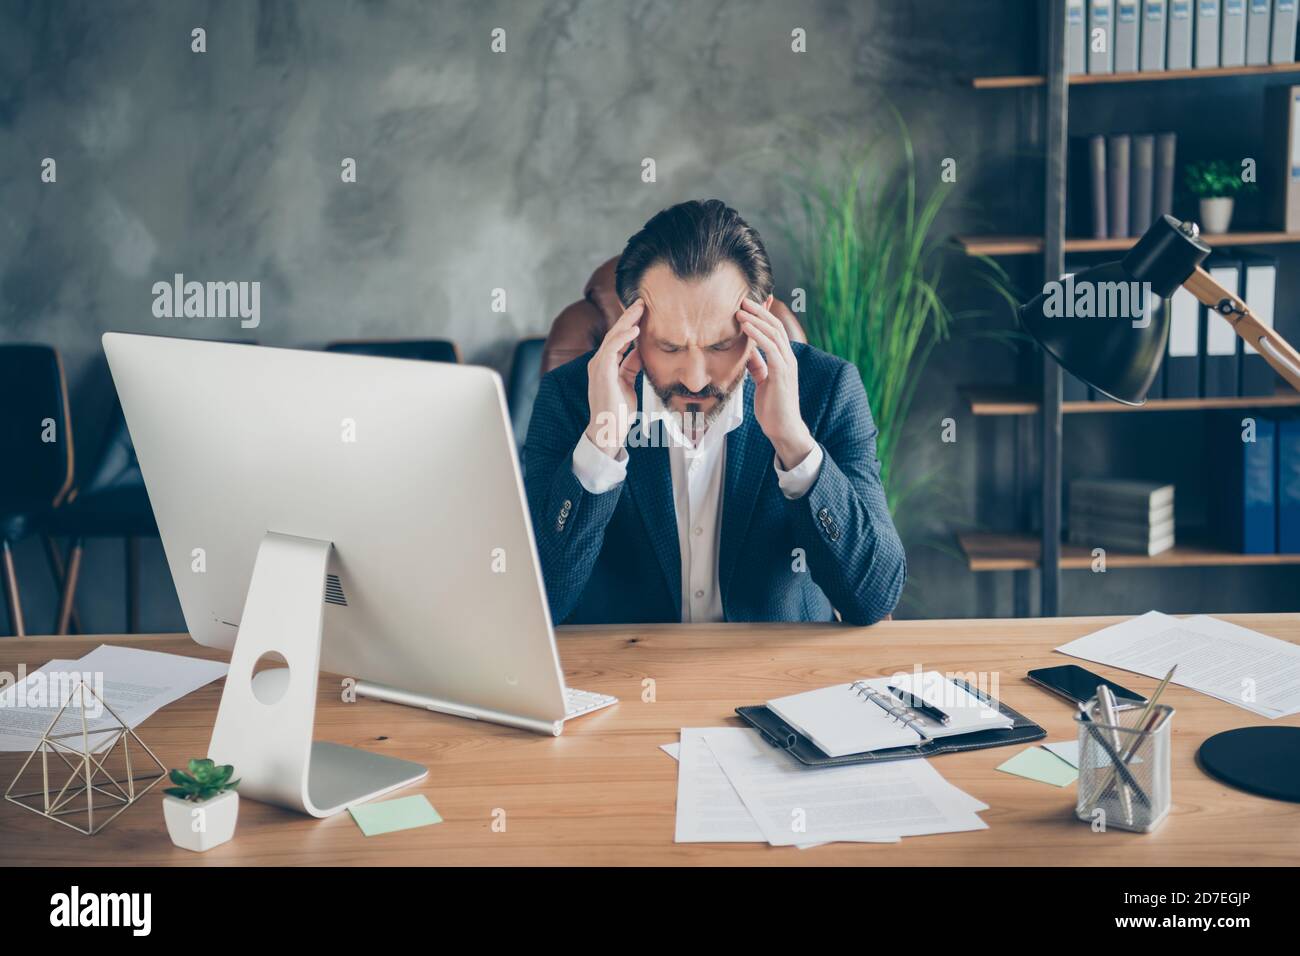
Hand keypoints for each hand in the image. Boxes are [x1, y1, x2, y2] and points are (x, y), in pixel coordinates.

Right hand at [584, 298, 644, 456]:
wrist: (609, 430)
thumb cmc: (618, 411)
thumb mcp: (628, 383)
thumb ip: (631, 366)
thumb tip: (641, 351)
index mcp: (606, 364)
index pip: (618, 338)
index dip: (630, 323)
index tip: (642, 311)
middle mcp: (599, 362)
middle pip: (615, 333)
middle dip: (628, 316)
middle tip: (641, 301)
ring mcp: (598, 366)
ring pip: (613, 336)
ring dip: (627, 321)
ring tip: (639, 308)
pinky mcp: (601, 372)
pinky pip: (612, 349)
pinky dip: (623, 337)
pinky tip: (634, 329)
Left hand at [738, 298, 814, 469]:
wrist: (783, 428)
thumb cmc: (772, 407)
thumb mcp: (762, 381)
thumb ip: (757, 365)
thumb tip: (747, 351)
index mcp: (784, 359)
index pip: (776, 330)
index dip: (765, 315)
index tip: (751, 303)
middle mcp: (788, 358)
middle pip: (776, 326)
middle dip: (760, 311)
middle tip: (743, 299)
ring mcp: (787, 365)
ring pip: (774, 333)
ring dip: (756, 319)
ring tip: (740, 309)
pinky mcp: (782, 373)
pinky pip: (770, 348)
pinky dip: (757, 335)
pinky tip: (745, 327)